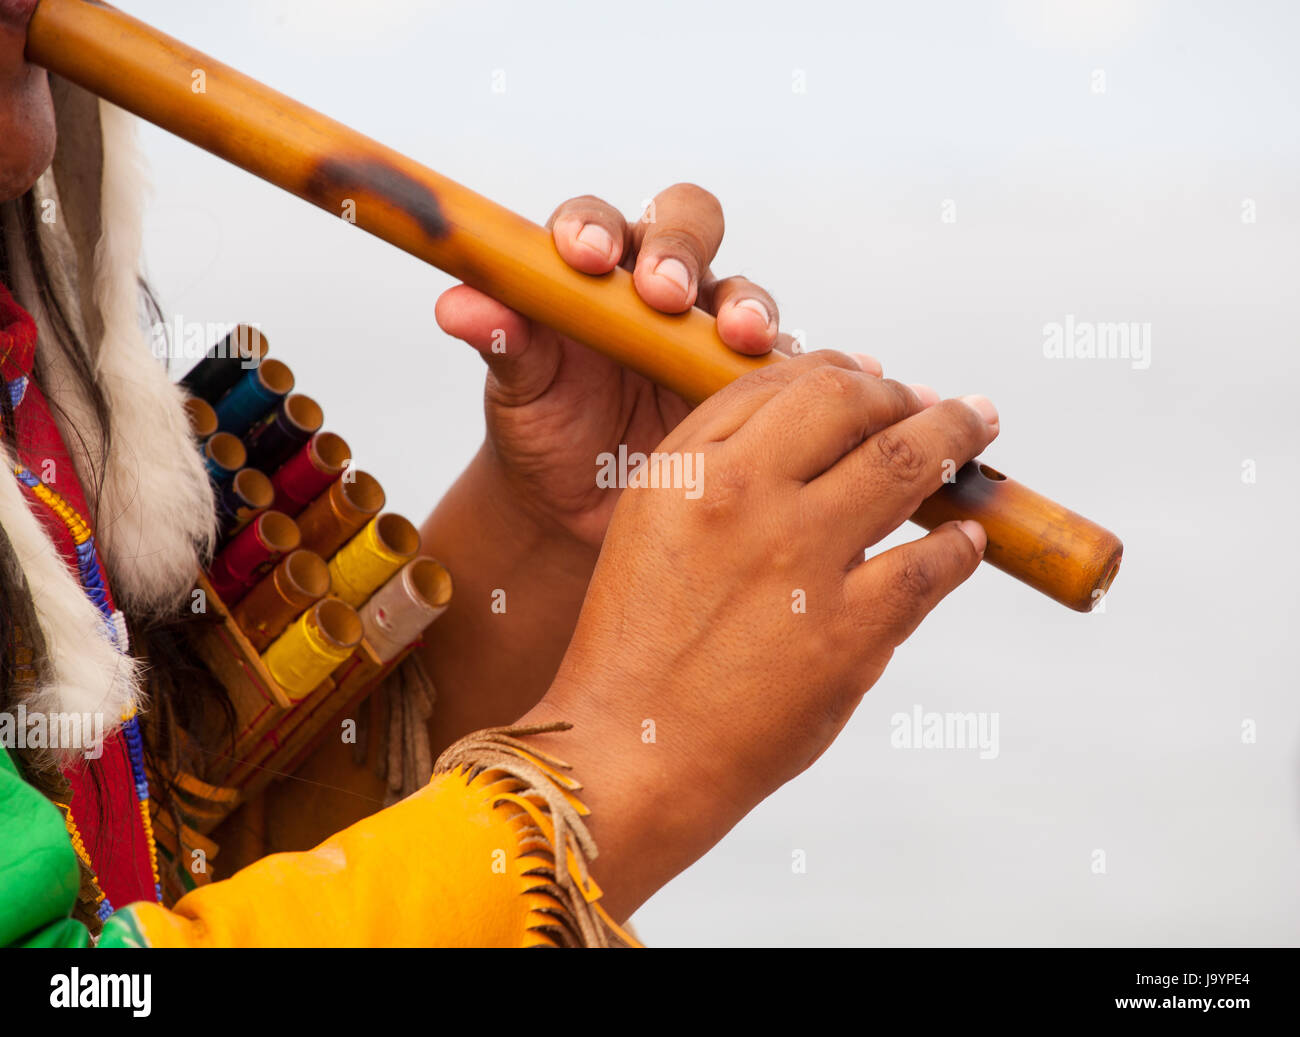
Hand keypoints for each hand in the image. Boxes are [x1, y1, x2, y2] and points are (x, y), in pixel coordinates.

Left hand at [434, 183, 871, 547]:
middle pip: (689, 229)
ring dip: (750, 308)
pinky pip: (792, 365)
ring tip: (746, 340)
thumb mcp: (518, 391)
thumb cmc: (544, 432)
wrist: (583, 510)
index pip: (602, 221)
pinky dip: (820, 369)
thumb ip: (500, 341)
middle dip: (681, 251)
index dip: (596, 227)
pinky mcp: (754, 384)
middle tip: (667, 295)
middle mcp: (660, 289)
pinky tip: (854, 377)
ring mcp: (711, 334)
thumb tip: (457, 303)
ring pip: (745, 294)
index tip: (583, 257)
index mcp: (596, 273)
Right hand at [517, 352, 999, 920]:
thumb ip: (717, 467)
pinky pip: (930, 566)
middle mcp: (744, 501)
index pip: (782, 383)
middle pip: (851, 406)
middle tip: (937, 401)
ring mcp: (802, 564)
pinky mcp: (849, 633)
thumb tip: (811, 428)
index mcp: (689, 471)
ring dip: (955, 439)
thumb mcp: (650, 526)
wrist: (631, 751)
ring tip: (976, 430)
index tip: (872, 379)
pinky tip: (966, 540)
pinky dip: (959, 546)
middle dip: (906, 394)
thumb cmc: (636, 644)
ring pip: (906, 466)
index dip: (841, 371)